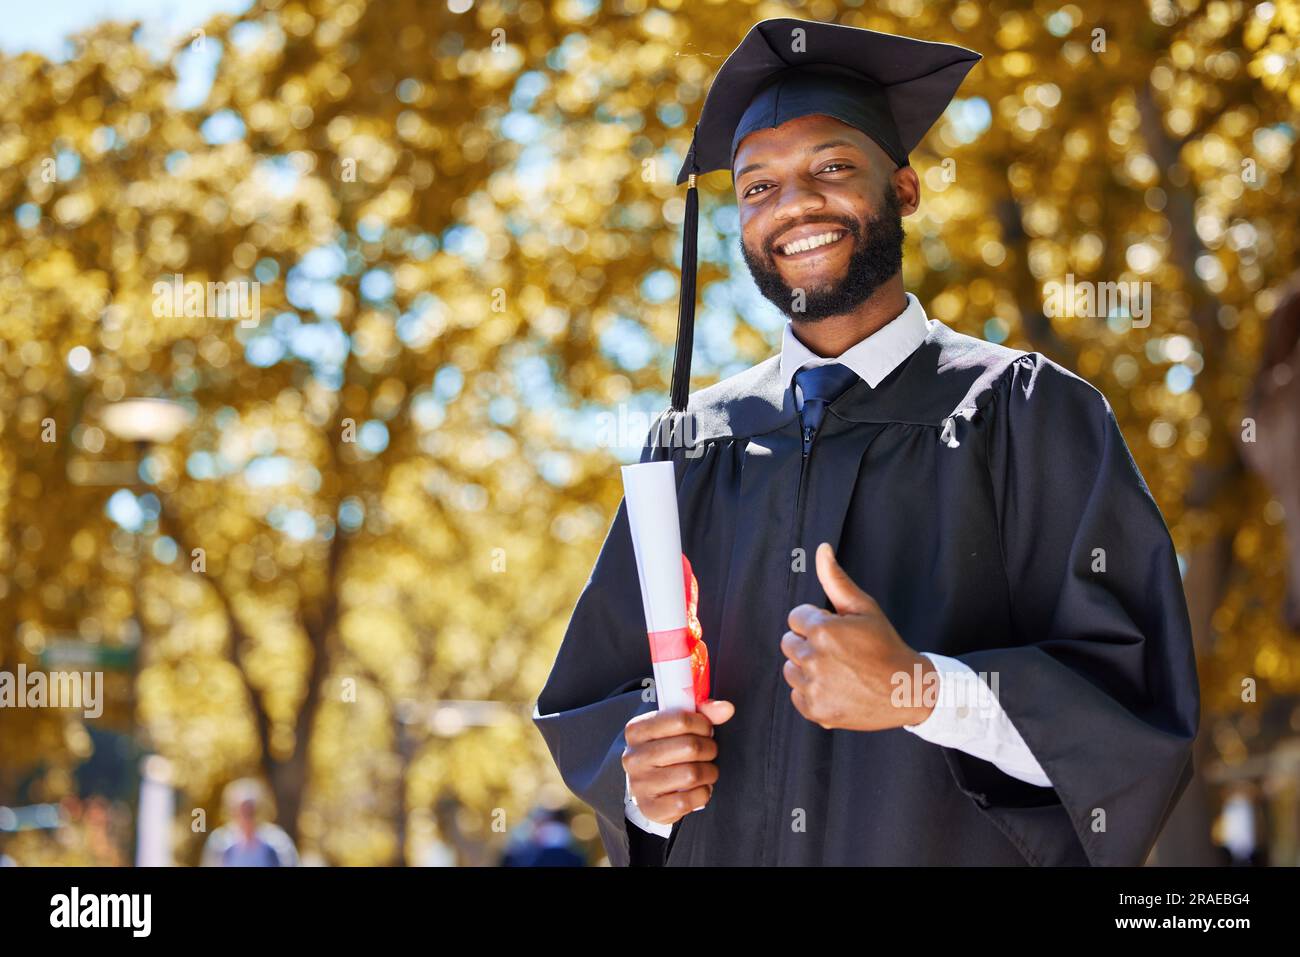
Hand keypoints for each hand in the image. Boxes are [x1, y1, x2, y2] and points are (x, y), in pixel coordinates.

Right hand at [622, 698, 734, 826]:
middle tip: (708, 751)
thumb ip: (702, 713)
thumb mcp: (676, 728)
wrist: (648, 788)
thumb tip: (726, 708)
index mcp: (637, 730)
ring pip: (692, 775)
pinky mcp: (651, 808)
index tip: (706, 730)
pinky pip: (689, 800)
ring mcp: (640, 784)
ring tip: (706, 770)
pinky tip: (698, 788)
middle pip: (690, 747)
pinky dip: (702, 793)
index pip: (680, 719)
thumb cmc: (665, 752)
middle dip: (709, 748)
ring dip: (709, 772)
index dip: (703, 724)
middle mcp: (634, 757)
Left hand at [782, 543, 934, 731]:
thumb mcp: (864, 608)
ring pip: (790, 670)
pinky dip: (811, 693)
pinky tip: (836, 688)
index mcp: (823, 631)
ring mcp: (814, 688)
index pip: (795, 618)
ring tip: (838, 670)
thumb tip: (821, 549)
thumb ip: (836, 580)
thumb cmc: (885, 645)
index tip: (837, 632)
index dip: (816, 622)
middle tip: (839, 651)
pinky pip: (796, 695)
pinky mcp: (815, 711)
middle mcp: (814, 660)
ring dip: (807, 668)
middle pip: (788, 643)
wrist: (906, 690)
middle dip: (808, 643)